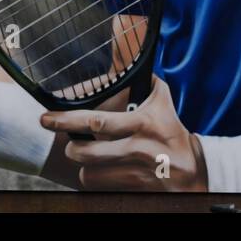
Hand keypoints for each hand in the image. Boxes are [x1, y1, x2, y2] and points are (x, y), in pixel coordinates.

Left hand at [41, 76, 206, 190]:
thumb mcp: (161, 101)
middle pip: (86, 153)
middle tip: (70, 144)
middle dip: (71, 148)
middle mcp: (137, 149)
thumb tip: (125, 48)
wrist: (193, 171)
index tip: (46, 118)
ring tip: (90, 159)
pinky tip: (104, 172)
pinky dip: (96, 181)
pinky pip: (100, 189)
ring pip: (88, 174)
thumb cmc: (171, 131)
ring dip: (85, 167)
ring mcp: (135, 174)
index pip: (98, 122)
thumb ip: (143, 79)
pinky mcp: (134, 192)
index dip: (68, 121)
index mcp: (142, 124)